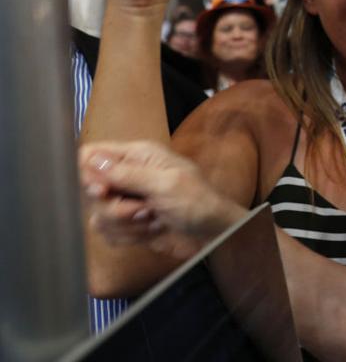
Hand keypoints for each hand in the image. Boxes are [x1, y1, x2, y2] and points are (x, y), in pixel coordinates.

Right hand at [80, 140, 246, 259]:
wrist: (211, 234)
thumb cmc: (198, 202)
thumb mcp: (166, 184)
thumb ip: (128, 174)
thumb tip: (93, 160)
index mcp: (138, 155)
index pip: (92, 154)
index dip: (88, 174)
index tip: (103, 190)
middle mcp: (128, 175)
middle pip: (90, 190)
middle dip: (114, 207)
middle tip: (143, 209)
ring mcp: (126, 200)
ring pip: (98, 215)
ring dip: (125, 224)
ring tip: (153, 219)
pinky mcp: (127, 223)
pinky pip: (107, 233)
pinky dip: (128, 237)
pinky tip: (150, 231)